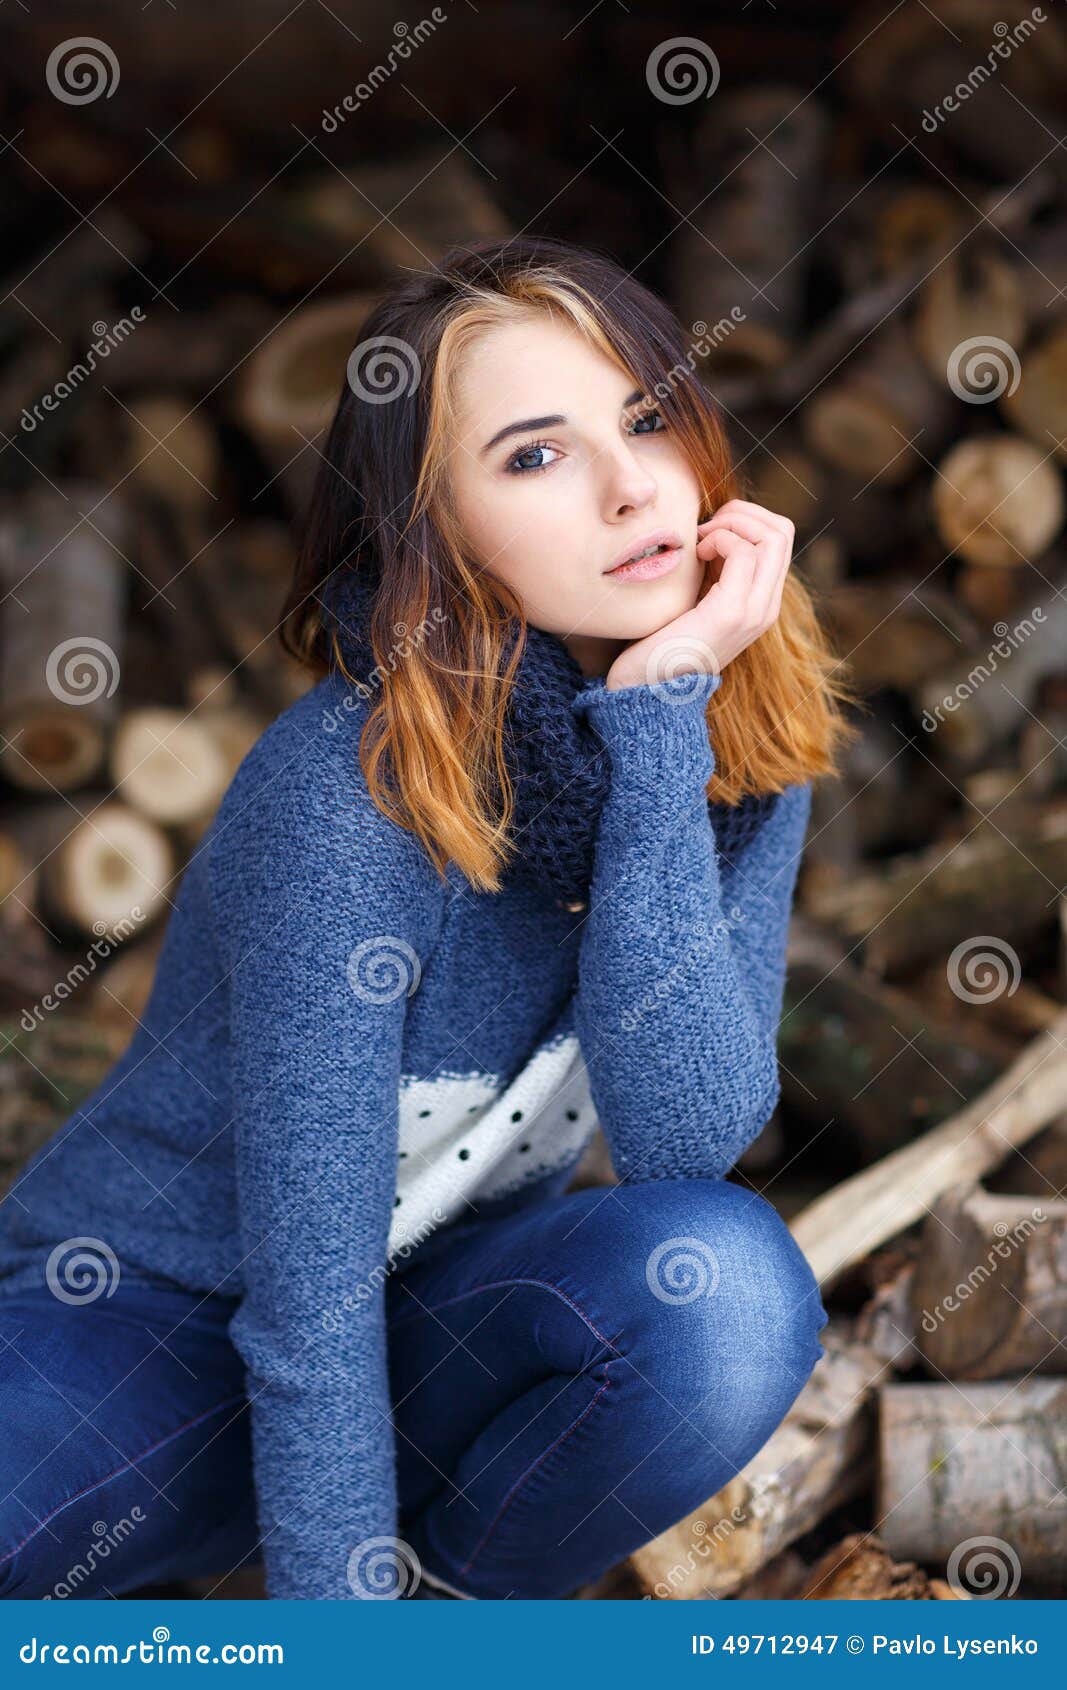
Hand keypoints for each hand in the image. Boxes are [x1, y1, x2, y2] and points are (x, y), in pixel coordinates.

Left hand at [604, 499, 794, 690]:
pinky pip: (744, 553)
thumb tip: (715, 525)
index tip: (710, 529)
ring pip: (773, 537)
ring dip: (732, 524)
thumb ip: (715, 569)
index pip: (780, 538)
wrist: (645, 688)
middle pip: (784, 532)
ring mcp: (755, 612)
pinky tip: (697, 553)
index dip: (747, 518)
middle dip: (743, 513)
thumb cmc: (661, 640)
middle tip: (707, 526)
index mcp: (761, 602)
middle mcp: (766, 608)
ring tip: (701, 541)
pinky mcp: (733, 614)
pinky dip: (720, 539)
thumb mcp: (696, 596)